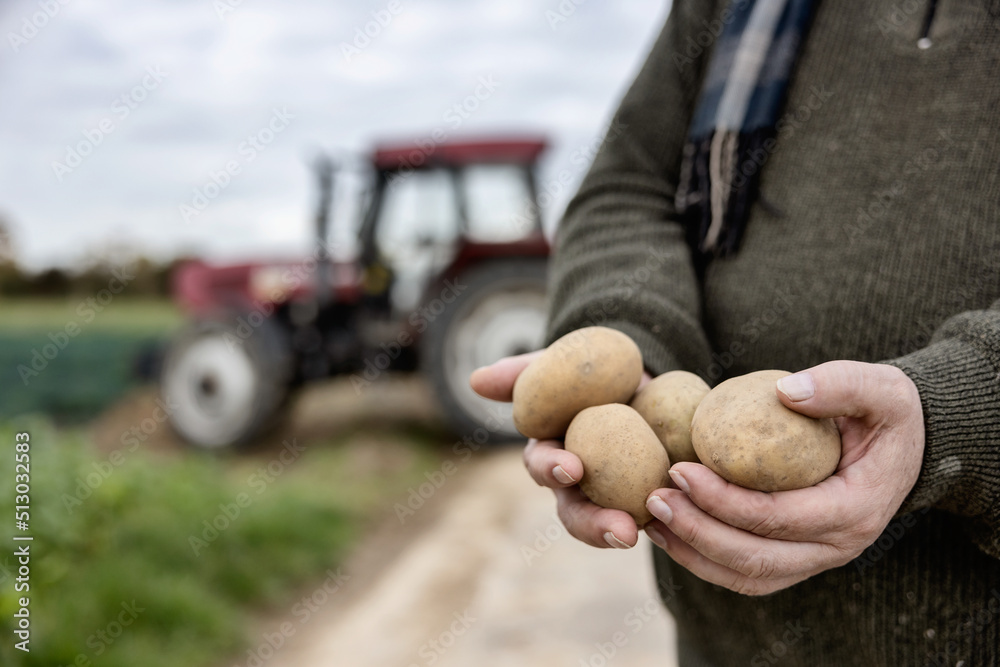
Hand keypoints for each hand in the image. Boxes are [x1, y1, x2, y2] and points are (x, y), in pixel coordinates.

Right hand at [470, 353, 650, 549]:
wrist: (641, 375)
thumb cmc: (586, 371)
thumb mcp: (557, 365)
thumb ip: (521, 374)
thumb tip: (475, 379)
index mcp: (552, 453)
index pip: (544, 468)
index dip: (553, 470)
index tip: (572, 466)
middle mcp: (580, 483)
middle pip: (577, 512)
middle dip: (594, 525)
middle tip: (620, 530)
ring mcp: (614, 494)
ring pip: (613, 523)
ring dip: (622, 532)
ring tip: (641, 535)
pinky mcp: (651, 495)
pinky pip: (658, 514)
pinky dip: (668, 518)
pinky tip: (683, 518)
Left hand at [644, 360, 924, 594]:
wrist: (903, 444)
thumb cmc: (886, 412)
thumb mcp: (882, 386)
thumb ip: (841, 384)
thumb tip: (786, 391)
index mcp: (855, 510)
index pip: (779, 518)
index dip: (724, 500)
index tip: (680, 470)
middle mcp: (838, 547)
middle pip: (756, 558)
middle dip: (697, 532)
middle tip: (655, 496)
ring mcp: (817, 559)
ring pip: (747, 575)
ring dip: (693, 553)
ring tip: (651, 519)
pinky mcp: (798, 559)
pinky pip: (747, 572)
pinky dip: (704, 559)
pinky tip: (669, 530)